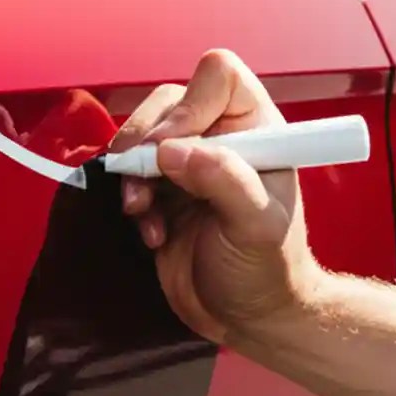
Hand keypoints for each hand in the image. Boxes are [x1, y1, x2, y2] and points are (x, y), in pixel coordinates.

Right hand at [110, 50, 322, 343]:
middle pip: (167, 101)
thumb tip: (172, 150)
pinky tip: (151, 232)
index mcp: (257, 130)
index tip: (174, 146)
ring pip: (141, 135)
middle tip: (142, 178)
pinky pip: (127, 174)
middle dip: (145, 139)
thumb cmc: (268, 271)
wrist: (246, 318)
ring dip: (131, 172)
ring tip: (142, 211)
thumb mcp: (257, 227)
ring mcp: (186, 164)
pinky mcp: (159, 191)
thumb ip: (223, 181)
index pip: (218, 76)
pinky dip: (128, 200)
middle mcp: (220, 136)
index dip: (190, 103)